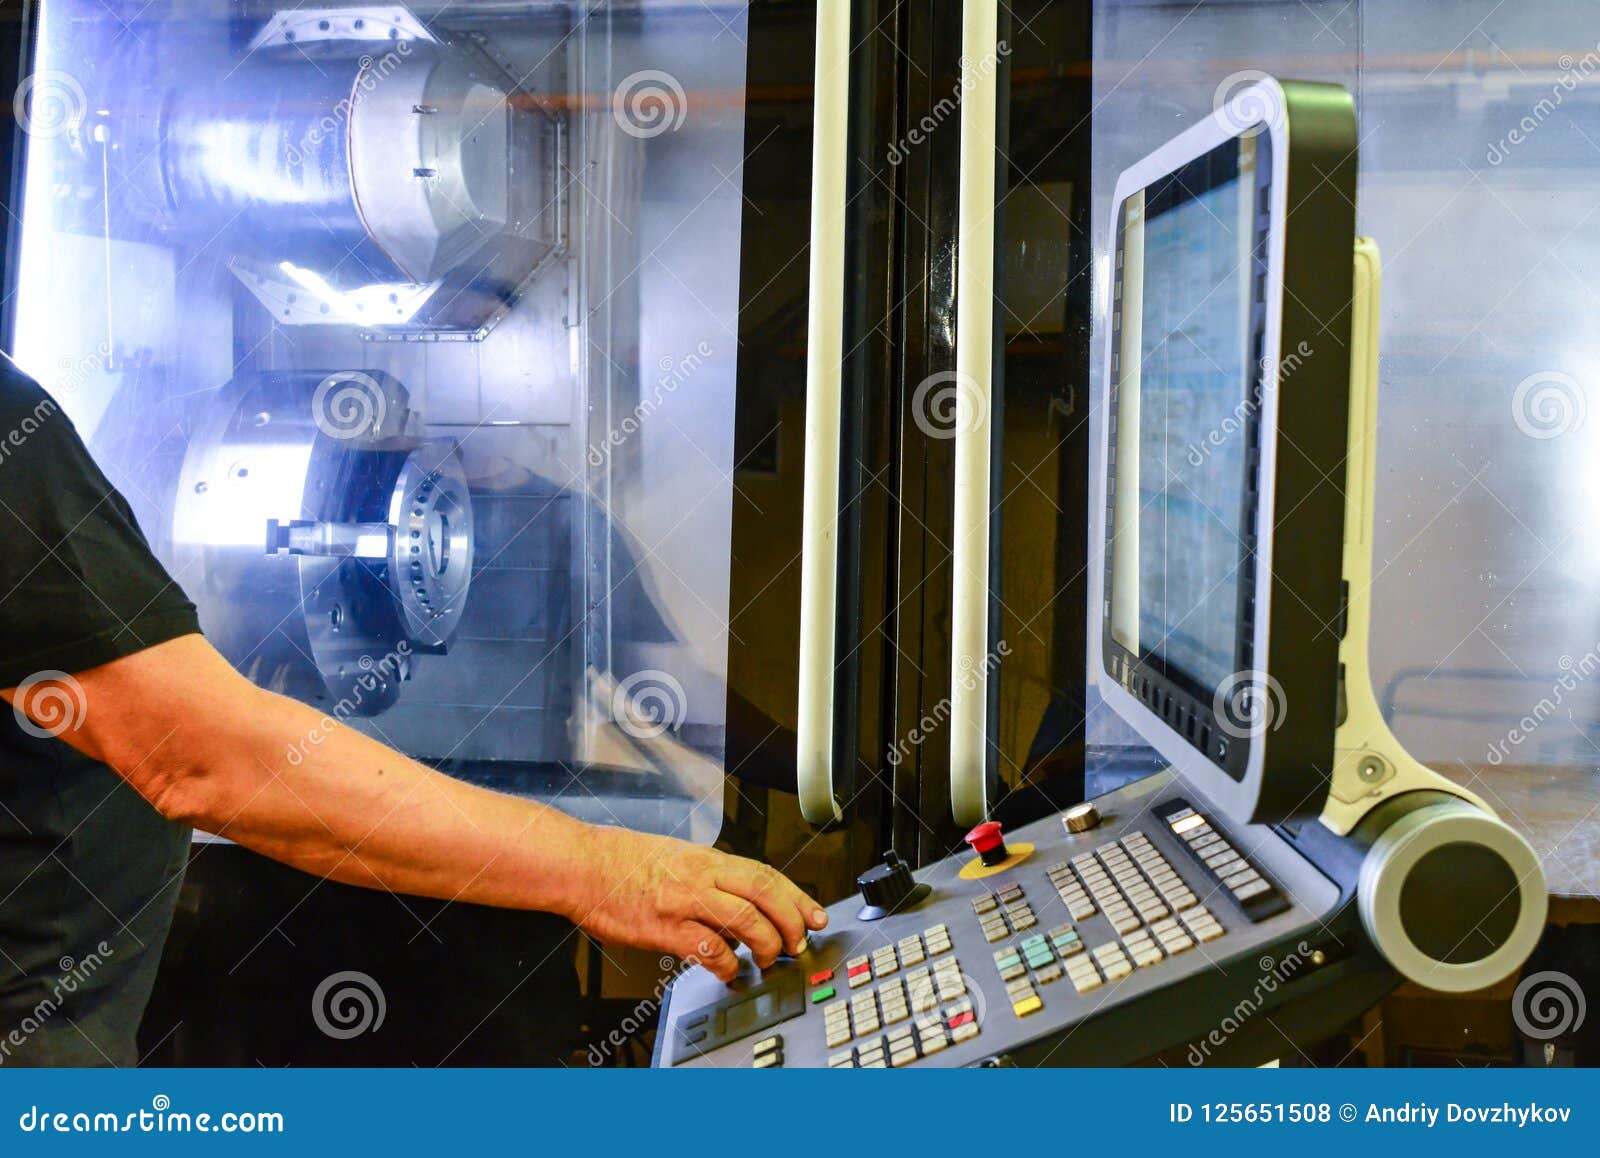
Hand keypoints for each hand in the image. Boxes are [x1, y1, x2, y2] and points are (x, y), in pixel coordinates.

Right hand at [564, 828, 828, 981]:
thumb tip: (741, 898)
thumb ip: (710, 875)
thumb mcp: (678, 856)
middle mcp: (702, 875)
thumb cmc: (623, 861)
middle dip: (792, 920)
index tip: (816, 915)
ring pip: (744, 919)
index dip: (798, 896)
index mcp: (708, 859)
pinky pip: (707, 948)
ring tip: (770, 958)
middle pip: (765, 893)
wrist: (582, 864)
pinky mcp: (664, 927)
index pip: (766, 874)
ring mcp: (684, 900)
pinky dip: (726, 963)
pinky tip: (728, 971)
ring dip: (766, 942)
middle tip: (800, 943)